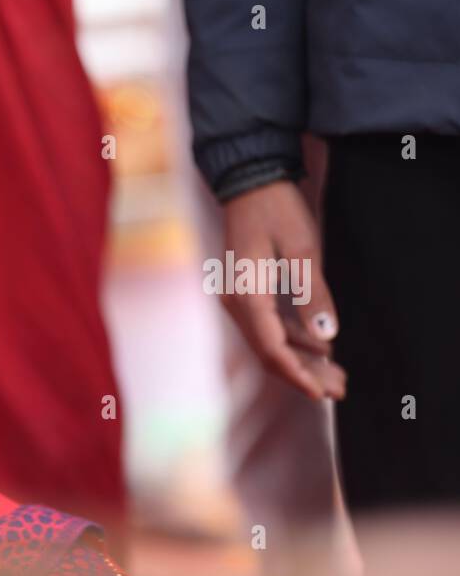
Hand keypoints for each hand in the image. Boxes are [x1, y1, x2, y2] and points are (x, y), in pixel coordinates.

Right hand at [220, 180, 345, 400]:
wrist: (250, 182)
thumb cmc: (275, 209)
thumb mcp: (302, 248)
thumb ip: (313, 294)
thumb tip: (327, 336)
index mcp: (246, 296)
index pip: (271, 347)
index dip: (297, 373)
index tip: (322, 393)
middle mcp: (236, 304)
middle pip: (269, 351)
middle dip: (304, 373)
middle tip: (339, 389)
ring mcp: (238, 300)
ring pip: (269, 342)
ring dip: (301, 359)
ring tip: (335, 374)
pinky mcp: (246, 293)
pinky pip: (268, 326)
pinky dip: (293, 339)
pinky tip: (317, 346)